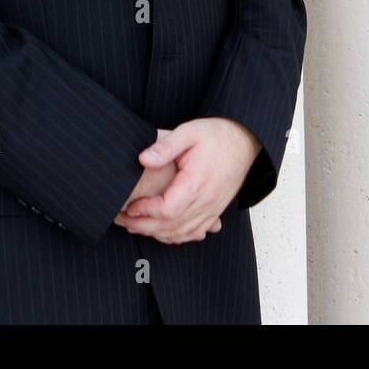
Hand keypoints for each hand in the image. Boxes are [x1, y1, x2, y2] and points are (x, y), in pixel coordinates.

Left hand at [114, 118, 259, 243]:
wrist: (244, 140)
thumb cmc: (216, 135)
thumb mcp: (189, 131)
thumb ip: (165, 146)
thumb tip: (143, 159)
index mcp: (197, 181)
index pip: (169, 208)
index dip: (146, 211)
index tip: (131, 206)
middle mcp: (207, 199)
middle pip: (173, 225)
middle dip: (145, 227)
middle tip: (124, 221)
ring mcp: (214, 208)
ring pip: (184, 233)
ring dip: (159, 234)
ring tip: (137, 227)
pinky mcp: (216, 210)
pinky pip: (196, 232)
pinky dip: (177, 236)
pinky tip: (163, 232)